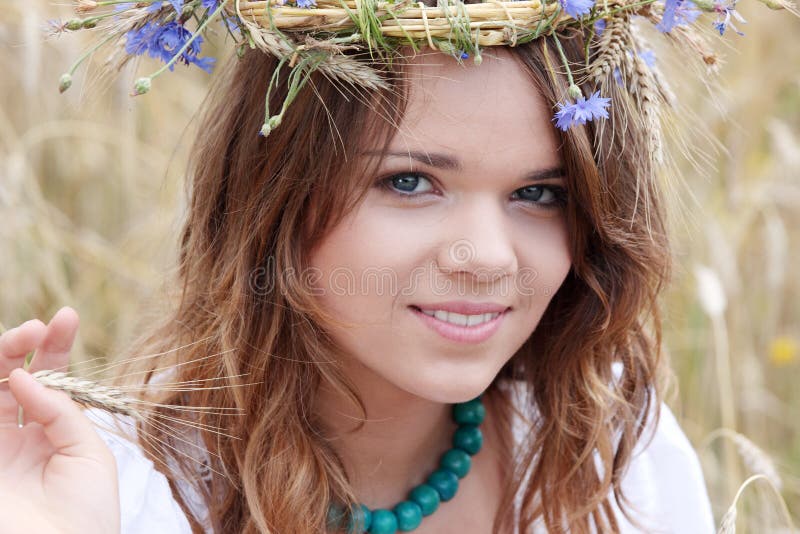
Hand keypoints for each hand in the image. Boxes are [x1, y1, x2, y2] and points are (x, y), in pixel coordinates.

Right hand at [0, 307, 119, 533]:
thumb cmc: (86, 513)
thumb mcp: (88, 453)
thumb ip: (62, 412)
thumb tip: (26, 376)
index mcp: (50, 435)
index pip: (48, 381)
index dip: (53, 348)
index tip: (66, 316)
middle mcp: (15, 438)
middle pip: (10, 378)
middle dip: (22, 345)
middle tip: (39, 326)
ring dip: (3, 357)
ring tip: (26, 333)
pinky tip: (10, 377)